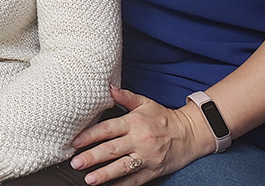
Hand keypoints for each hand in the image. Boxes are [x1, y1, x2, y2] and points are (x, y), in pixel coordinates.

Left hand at [69, 86, 213, 184]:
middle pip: (112, 150)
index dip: (90, 135)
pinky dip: (121, 185)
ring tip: (89, 179)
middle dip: (92, 157)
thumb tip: (107, 87)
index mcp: (134, 123)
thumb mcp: (145, 102)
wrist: (190, 134)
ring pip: (122, 167)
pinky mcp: (152, 171)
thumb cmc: (163, 118)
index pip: (107, 129)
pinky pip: (135, 180)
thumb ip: (125, 96)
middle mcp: (139, 140)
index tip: (75, 142)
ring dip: (104, 174)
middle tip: (75, 162)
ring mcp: (146, 158)